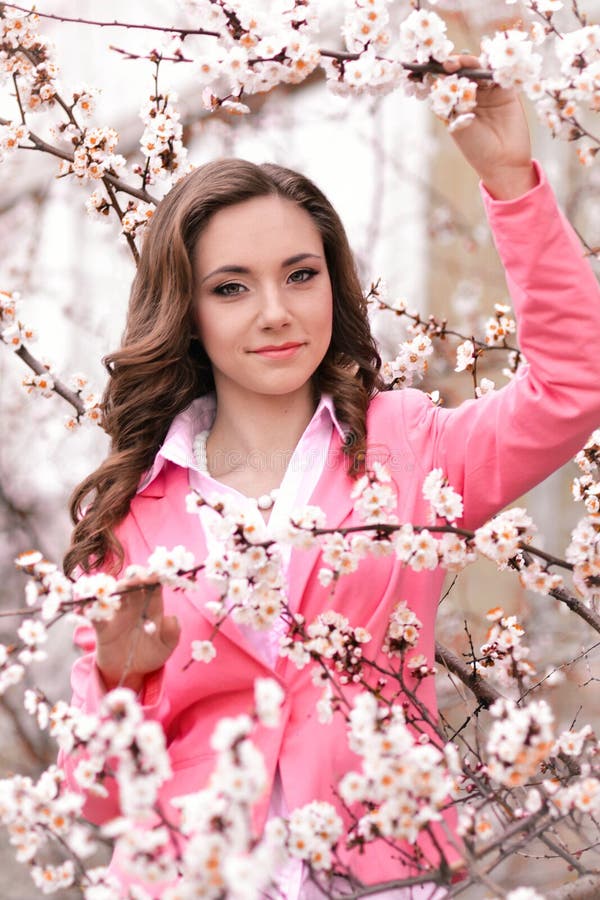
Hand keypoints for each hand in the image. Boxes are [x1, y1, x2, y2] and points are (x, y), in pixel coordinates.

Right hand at [94, 575, 179, 692]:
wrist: (130, 672)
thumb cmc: (150, 654)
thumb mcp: (165, 647)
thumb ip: (172, 634)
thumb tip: (173, 618)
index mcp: (152, 608)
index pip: (154, 588)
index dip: (155, 579)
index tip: (157, 574)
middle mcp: (134, 607)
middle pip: (133, 586)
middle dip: (135, 577)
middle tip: (138, 577)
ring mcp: (117, 615)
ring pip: (115, 596)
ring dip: (116, 589)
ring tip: (121, 586)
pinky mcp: (103, 628)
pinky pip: (95, 616)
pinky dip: (90, 610)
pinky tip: (88, 605)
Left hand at [442, 53, 536, 199]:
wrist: (502, 161)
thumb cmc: (475, 148)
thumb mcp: (457, 126)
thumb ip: (451, 104)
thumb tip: (438, 82)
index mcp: (455, 103)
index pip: (445, 82)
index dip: (439, 73)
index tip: (431, 69)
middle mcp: (471, 94)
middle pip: (462, 71)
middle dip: (454, 65)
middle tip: (448, 64)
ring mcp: (489, 91)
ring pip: (479, 68)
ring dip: (471, 62)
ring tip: (462, 63)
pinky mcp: (507, 90)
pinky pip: (500, 73)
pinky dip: (494, 65)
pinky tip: (486, 60)